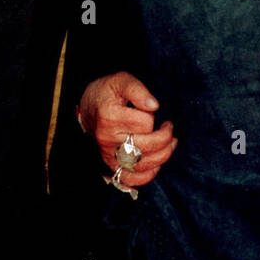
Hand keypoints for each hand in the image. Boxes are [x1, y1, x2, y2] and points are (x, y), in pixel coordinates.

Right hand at [79, 71, 176, 188]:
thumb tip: (154, 106)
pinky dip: (148, 175)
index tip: (150, 110)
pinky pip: (131, 179)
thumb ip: (138, 90)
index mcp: (109, 116)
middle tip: (168, 126)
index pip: (145, 123)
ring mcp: (109, 154)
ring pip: (143, 164)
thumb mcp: (121, 80)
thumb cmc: (107, 92)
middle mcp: (108, 138)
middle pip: (147, 146)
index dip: (153, 116)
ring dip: (164, 155)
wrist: (88, 107)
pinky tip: (157, 163)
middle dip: (165, 136)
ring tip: (171, 142)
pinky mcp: (111, 165)